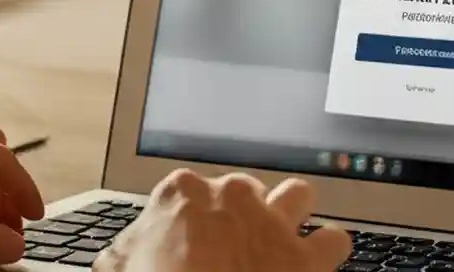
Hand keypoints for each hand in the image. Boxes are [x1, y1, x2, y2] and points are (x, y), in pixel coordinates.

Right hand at [94, 169, 350, 271]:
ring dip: (295, 211)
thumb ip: (127, 251)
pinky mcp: (306, 257)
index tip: (192, 236)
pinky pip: (334, 241)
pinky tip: (320, 259)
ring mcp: (272, 223)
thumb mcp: (118, 267)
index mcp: (182, 193)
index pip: (190, 190)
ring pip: (299, 195)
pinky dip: (329, 249)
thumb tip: (125, 255)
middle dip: (244, 212)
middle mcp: (231, 196)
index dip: (194, 216)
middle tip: (236, 242)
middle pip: (245, 190)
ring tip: (289, 233)